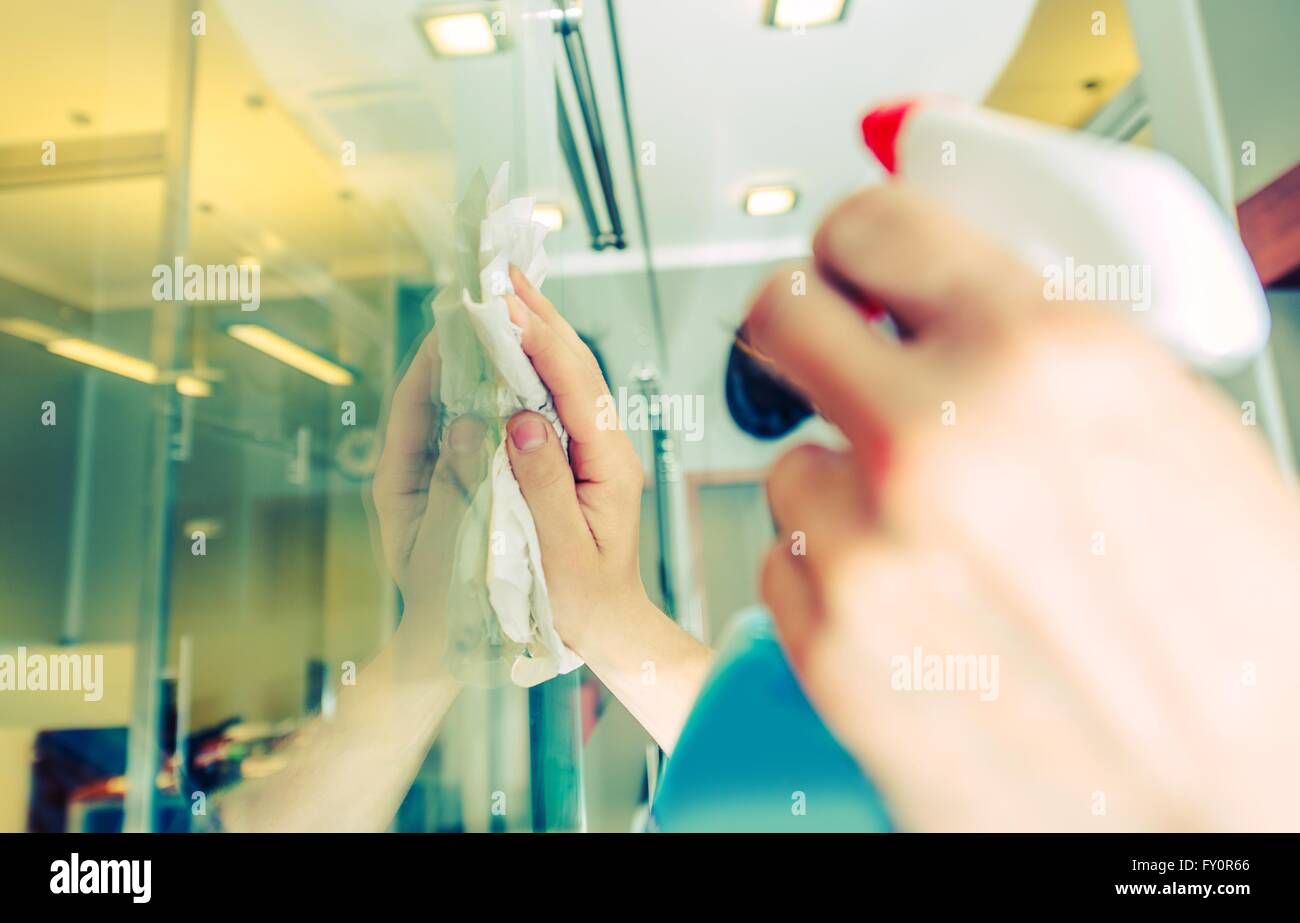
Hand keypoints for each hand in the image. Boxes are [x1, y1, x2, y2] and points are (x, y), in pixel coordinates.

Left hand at [371, 328, 490, 669]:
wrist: (453, 648)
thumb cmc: (446, 606)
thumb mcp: (448, 545)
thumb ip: (456, 486)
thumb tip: (469, 425)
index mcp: (397, 483)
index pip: (409, 407)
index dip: (431, 362)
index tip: (455, 322)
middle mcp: (416, 472)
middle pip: (435, 400)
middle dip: (461, 359)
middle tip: (491, 316)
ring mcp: (443, 478)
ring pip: (463, 415)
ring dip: (486, 380)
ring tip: (515, 341)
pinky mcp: (471, 489)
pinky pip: (486, 441)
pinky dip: (506, 415)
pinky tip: (532, 394)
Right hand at [500, 266, 647, 650]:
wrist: (609, 628)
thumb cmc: (582, 602)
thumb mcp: (559, 552)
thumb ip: (541, 484)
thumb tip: (520, 419)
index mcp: (609, 465)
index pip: (576, 386)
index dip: (539, 340)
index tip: (503, 302)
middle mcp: (609, 446)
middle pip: (577, 366)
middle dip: (540, 316)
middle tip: (499, 272)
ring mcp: (597, 448)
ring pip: (570, 376)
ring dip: (539, 331)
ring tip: (503, 292)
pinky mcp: (581, 457)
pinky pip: (559, 397)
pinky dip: (535, 363)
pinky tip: (512, 346)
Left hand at [749, 184, 1299, 830]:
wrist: (1244, 797)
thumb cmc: (1244, 633)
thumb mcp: (1173, 427)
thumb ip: (1043, 347)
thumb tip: (949, 294)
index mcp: (1045, 359)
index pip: (873, 228)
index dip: (857, 240)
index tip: (850, 263)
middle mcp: (940, 443)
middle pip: (784, 319)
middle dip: (810, 329)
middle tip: (833, 355)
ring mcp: (873, 551)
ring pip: (791, 463)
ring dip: (844, 485)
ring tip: (934, 538)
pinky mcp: (832, 649)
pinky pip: (784, 561)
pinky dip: (831, 573)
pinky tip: (914, 603)